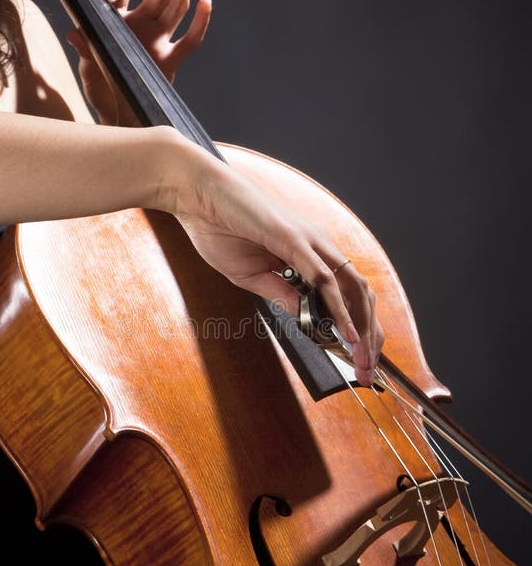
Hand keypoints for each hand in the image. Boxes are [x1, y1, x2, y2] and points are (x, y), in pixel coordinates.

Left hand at [67, 0, 211, 124]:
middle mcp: (140, 23)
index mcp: (117, 18)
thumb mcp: (87, 69)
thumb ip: (85, 50)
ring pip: (175, 6)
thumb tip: (75, 34)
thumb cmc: (100, 89)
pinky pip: (190, 41)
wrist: (114, 115)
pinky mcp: (171, 60)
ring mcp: (158, 40)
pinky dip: (201, 21)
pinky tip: (205, 3)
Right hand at [168, 139, 383, 386]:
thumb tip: (307, 318)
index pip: (347, 294)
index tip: (358, 360)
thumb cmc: (218, 226)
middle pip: (360, 294)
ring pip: (351, 288)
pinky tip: (346, 332)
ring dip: (361, 327)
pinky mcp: (293, 239)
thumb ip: (282, 294)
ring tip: (362, 359)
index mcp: (308, 253)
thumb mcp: (252, 275)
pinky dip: (339, 308)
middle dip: (369, 335)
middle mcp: (317, 246)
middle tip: (368, 372)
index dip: (359, 328)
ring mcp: (309, 241)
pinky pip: (323, 279)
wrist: (195, 194)